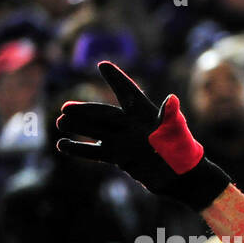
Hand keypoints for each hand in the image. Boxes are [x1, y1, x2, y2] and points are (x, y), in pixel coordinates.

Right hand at [55, 61, 230, 209]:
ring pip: (95, 130)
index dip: (117, 79)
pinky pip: (95, 151)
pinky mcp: (119, 156)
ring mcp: (123, 140)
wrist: (181, 177)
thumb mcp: (176, 133)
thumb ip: (170, 116)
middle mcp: (130, 124)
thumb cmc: (182, 151)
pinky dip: (79, 148)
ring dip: (78, 127)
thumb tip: (171, 99)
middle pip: (104, 114)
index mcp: (145, 113)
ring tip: (60, 123)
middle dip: (85, 110)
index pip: (128, 93)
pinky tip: (62, 144)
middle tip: (66, 108)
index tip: (103, 65)